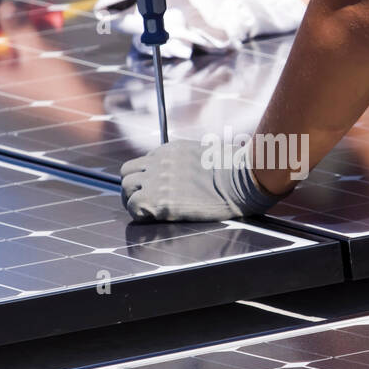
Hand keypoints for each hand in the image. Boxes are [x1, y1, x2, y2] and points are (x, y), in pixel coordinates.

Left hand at [120, 139, 287, 221]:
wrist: (242, 180)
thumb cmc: (236, 170)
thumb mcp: (209, 154)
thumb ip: (193, 161)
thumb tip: (197, 171)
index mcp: (170, 151)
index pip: (143, 162)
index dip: (145, 178)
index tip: (153, 189)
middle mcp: (159, 162)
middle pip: (127, 173)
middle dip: (132, 188)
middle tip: (143, 202)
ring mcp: (157, 180)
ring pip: (126, 189)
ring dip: (133, 200)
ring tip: (147, 212)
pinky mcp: (159, 200)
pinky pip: (134, 207)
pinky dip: (138, 213)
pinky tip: (152, 218)